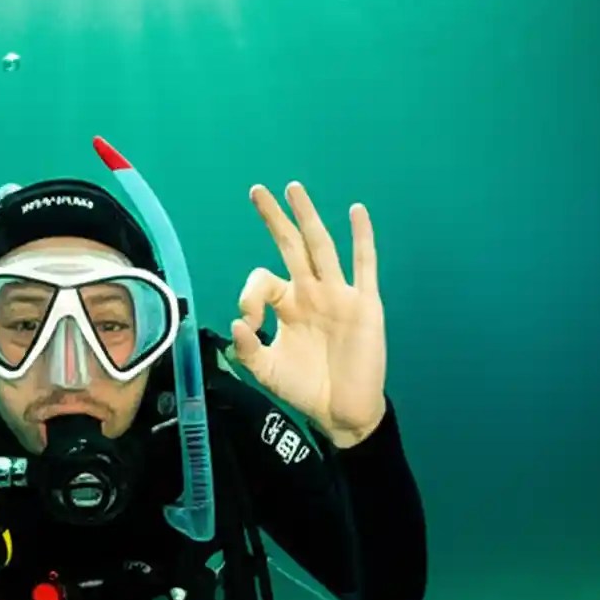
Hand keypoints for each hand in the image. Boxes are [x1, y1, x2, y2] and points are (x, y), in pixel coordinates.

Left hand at [228, 181, 387, 448]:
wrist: (342, 411)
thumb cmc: (304, 388)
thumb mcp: (266, 370)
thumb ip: (247, 349)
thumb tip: (235, 323)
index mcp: (286, 305)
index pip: (263, 281)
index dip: (249, 294)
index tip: (249, 322)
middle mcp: (310, 292)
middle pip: (290, 246)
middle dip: (274, 219)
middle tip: (257, 190)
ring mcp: (338, 294)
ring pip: (321, 247)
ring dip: (308, 217)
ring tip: (294, 188)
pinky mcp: (364, 304)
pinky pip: (364, 265)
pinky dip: (362, 238)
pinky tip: (356, 211)